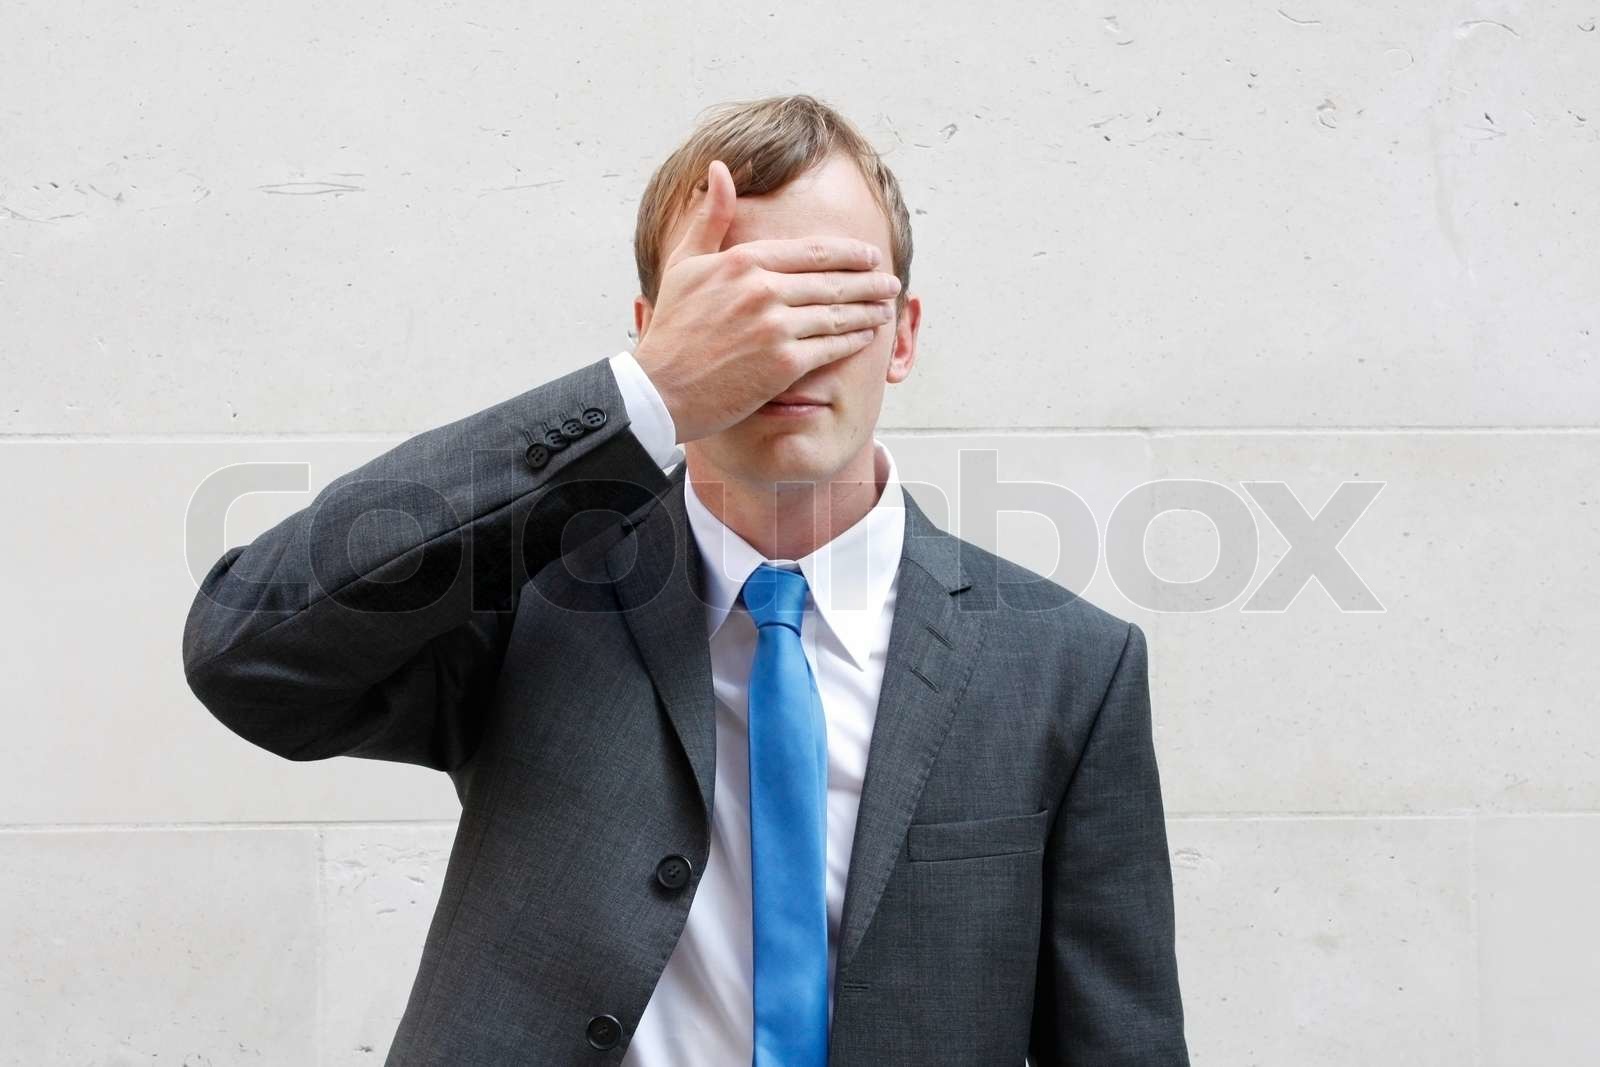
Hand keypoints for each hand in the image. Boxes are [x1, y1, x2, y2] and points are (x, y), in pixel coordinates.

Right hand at [632, 159, 901, 443]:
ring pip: (837, 314)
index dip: (849, 254)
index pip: (813, 252)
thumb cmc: (671, 327)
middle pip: (832, 282)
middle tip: (891, 282)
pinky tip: (868, 335)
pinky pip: (831, 347)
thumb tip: (718, 169)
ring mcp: (775, 327)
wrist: (660, 389)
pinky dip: (854, 340)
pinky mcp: (783, 364)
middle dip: (869, 282)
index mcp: (743, 261)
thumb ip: (710, 217)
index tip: (870, 256)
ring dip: (868, 310)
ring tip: (886, 307)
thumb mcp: (684, 263)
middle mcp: (763, 290)